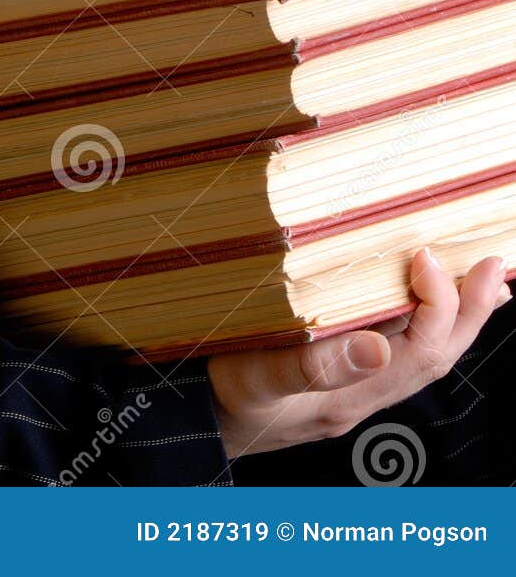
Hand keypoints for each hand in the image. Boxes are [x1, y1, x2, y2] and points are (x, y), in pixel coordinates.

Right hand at [207, 248, 511, 460]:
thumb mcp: (253, 377)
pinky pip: (400, 354)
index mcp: (348, 397)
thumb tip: (376, 347)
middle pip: (434, 357)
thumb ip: (310, 365)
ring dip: (457, 318)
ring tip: (486, 282)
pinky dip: (424, 325)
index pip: (418, 353)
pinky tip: (423, 304)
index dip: (438, 304)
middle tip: (495, 264)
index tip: (428, 256)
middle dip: (470, 312)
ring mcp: (352, 390)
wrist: (193, 422)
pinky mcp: (338, 379)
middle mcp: (361, 396)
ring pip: (423, 357)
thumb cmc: (217, 396)